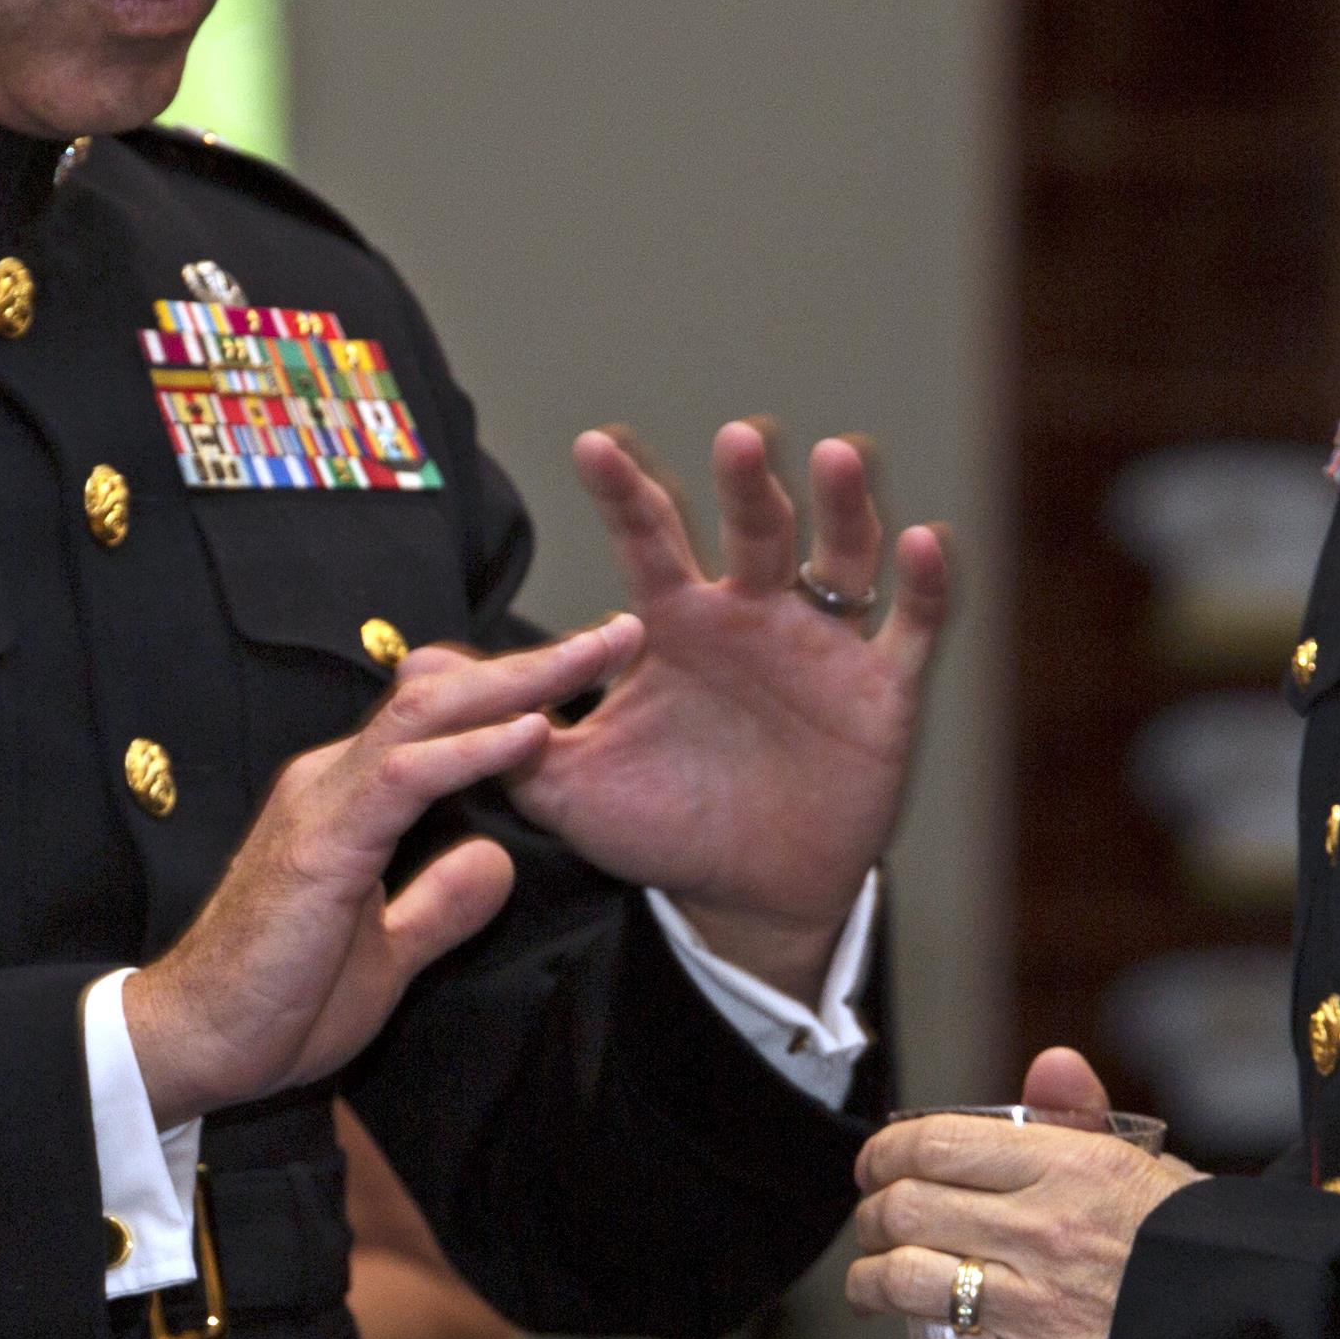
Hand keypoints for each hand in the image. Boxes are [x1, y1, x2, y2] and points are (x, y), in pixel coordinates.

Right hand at [123, 617, 641, 1123]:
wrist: (195, 1045)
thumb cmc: (277, 1004)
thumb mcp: (385, 953)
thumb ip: (436, 904)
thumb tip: (495, 860)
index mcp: (350, 801)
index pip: (442, 725)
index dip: (517, 696)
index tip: (592, 679)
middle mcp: (333, 781)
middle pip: (445, 697)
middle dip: (537, 665)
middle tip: (620, 634)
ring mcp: (323, 803)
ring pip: (430, 716)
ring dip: (519, 684)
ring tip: (593, 657)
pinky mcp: (322, 842)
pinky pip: (407, 777)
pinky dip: (473, 750)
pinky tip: (532, 733)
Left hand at [511, 423, 948, 1001]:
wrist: (749, 897)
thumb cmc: (663, 827)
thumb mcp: (570, 786)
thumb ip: (500, 726)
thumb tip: (416, 669)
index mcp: (677, 623)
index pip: (649, 540)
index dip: (624, 494)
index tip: (591, 446)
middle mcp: (752, 615)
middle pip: (752, 530)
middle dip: (747, 485)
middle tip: (736, 441)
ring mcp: (821, 646)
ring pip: (838, 557)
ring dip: (842, 507)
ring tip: (837, 458)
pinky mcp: (881, 690)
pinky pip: (909, 629)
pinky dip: (922, 588)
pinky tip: (922, 542)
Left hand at [849, 1046, 1198, 1338]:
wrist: (1270, 1337)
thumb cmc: (1207, 1255)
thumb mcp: (1154, 1166)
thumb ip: (1086, 1117)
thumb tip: (1048, 1062)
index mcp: (1073, 1166)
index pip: (936, 1143)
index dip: (885, 1155)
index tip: (878, 1169)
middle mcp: (1046, 1230)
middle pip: (904, 1209)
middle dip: (871, 1221)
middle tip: (873, 1233)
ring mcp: (1038, 1309)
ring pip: (902, 1283)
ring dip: (869, 1289)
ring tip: (872, 1293)